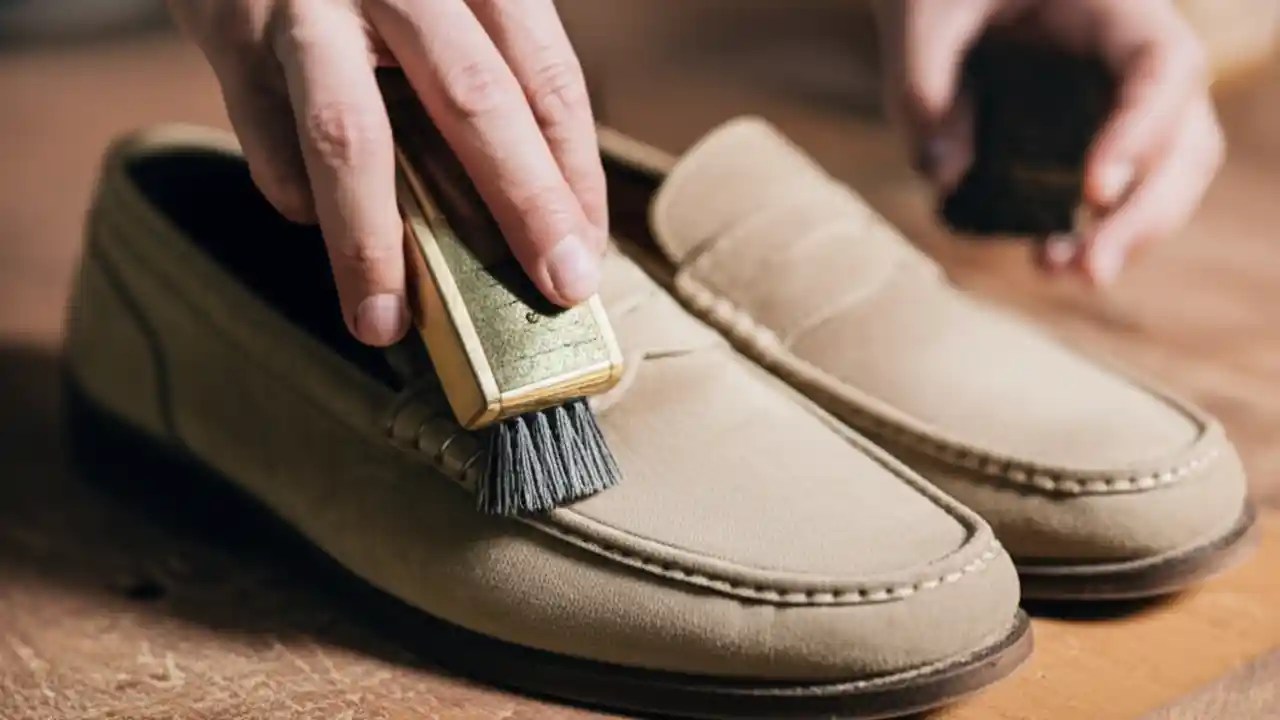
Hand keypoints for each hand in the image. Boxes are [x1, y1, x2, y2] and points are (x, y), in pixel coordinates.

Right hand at [167, 0, 606, 345]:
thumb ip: (486, 69)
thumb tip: (543, 208)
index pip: (545, 78)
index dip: (572, 175)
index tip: (582, 255)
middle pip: (476, 101)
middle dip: (524, 206)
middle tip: (554, 288)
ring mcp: (308, 5)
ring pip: (351, 137)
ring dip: (371, 244)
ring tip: (384, 323)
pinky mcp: (230, 32)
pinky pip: (266, 136)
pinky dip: (298, 195)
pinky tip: (318, 227)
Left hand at [876, 0, 1224, 284]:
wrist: (947, 0)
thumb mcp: (922, 19)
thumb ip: (923, 86)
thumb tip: (945, 176)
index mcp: (1113, 10)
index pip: (1161, 67)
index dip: (1140, 130)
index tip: (1091, 191)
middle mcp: (1135, 60)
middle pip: (1184, 137)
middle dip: (1147, 211)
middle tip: (1091, 270)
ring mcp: (1122, 104)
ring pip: (1168, 175)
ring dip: (1129, 235)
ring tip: (1068, 275)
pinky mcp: (1093, 142)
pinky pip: (1122, 192)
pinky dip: (1096, 232)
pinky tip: (1049, 262)